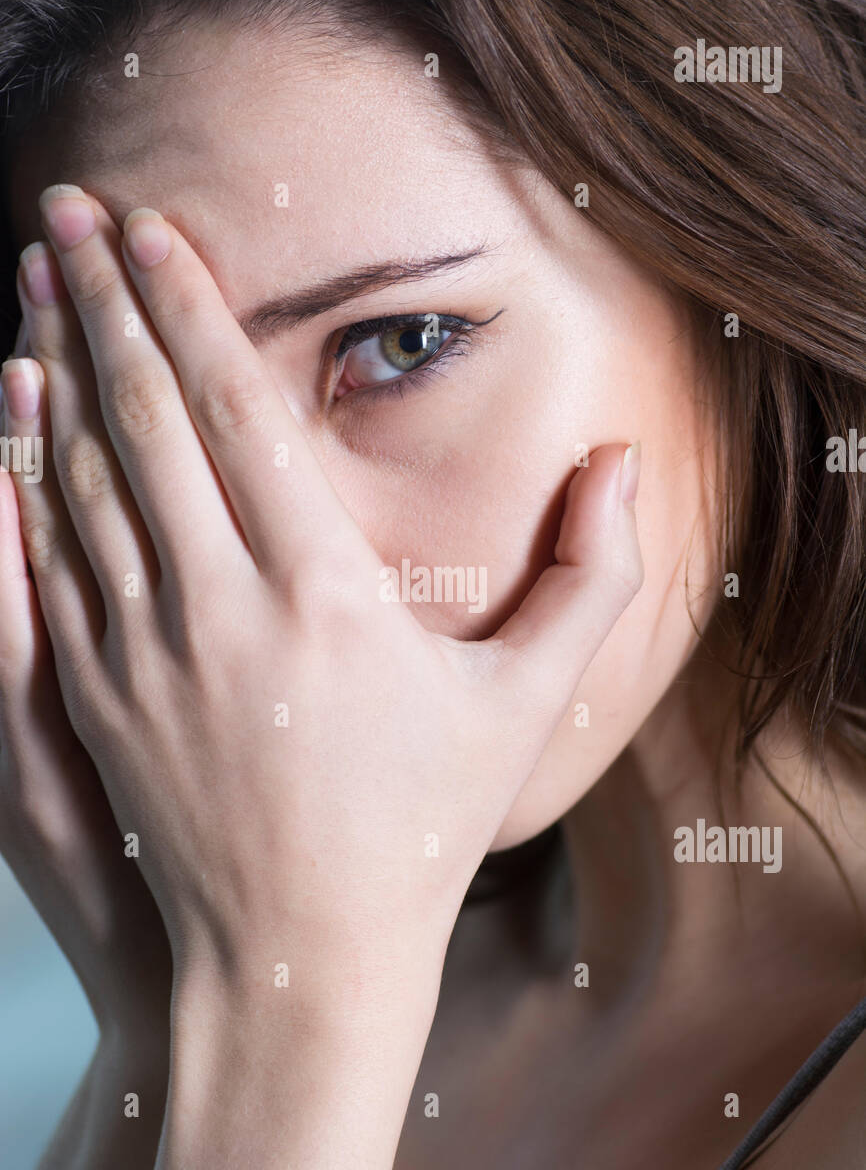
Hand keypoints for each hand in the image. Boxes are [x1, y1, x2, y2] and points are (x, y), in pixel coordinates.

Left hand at [7, 187, 642, 1002]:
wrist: (299, 961)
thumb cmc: (419, 833)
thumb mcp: (524, 707)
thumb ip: (591, 579)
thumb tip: (622, 462)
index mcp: (321, 594)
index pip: (234, 411)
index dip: (188, 307)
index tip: (148, 227)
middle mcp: (214, 609)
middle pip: (140, 418)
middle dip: (99, 299)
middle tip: (63, 208)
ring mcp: (137, 655)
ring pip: (75, 476)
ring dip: (52, 366)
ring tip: (32, 280)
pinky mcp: (90, 697)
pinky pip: (41, 559)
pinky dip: (21, 476)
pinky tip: (10, 413)